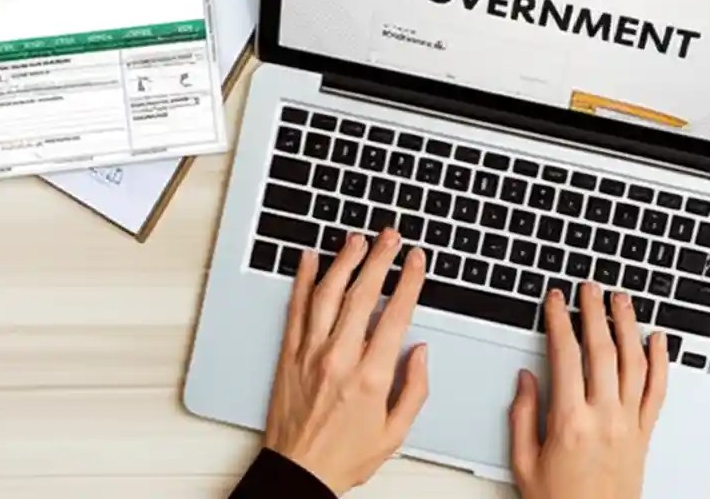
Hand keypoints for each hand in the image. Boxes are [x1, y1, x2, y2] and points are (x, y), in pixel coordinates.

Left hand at [263, 229, 428, 494]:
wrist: (298, 473)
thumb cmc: (345, 456)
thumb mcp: (396, 433)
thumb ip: (415, 389)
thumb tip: (420, 352)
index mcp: (371, 377)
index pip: (395, 315)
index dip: (409, 282)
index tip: (416, 261)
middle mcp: (339, 359)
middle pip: (362, 294)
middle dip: (380, 259)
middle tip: (391, 236)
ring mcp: (310, 353)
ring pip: (327, 294)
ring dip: (344, 261)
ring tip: (357, 240)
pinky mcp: (289, 355)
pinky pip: (295, 309)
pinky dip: (302, 281)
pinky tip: (309, 259)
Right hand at [510, 283, 668, 498]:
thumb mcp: (524, 463)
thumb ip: (523, 415)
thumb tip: (526, 377)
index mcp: (570, 421)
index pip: (566, 356)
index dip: (560, 321)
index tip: (556, 300)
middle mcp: (605, 417)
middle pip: (603, 351)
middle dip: (595, 312)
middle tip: (589, 287)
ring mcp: (630, 424)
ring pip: (634, 363)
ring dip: (628, 326)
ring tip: (621, 299)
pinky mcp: (645, 434)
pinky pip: (658, 391)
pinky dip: (661, 361)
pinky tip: (658, 339)